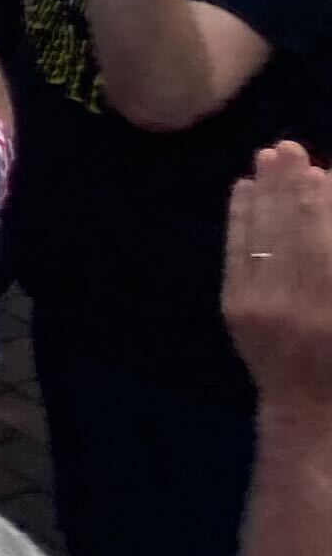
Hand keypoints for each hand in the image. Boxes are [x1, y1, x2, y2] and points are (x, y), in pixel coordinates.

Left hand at [226, 145, 331, 411]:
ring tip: (268, 155)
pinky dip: (241, 217)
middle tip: (288, 145)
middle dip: (291, 186)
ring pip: (262, 235)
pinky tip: (246, 189)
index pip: (324, 244)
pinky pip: (236, 252)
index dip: (321, 205)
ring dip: (265, 191)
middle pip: (292, 231)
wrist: (311, 410)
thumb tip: (329, 192)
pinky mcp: (234, 309)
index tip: (322, 170)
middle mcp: (297, 307)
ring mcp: (259, 308)